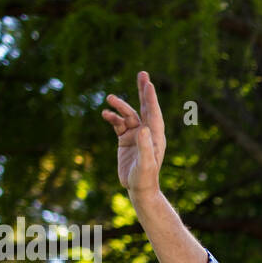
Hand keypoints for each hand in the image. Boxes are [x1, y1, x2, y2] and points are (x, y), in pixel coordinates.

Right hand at [102, 71, 165, 200]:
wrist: (139, 189)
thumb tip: (143, 128)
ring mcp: (136, 135)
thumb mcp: (146, 163)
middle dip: (143, 91)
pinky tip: (105, 114)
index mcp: (156, 136)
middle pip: (146, 107)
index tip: (148, 84)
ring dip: (120, 106)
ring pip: (128, 115)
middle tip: (142, 74)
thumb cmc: (145, 177)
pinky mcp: (126, 140)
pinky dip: (113, 118)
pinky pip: (119, 124)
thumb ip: (145, 146)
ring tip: (110, 99)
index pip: (154, 113)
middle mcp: (148, 132)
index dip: (151, 98)